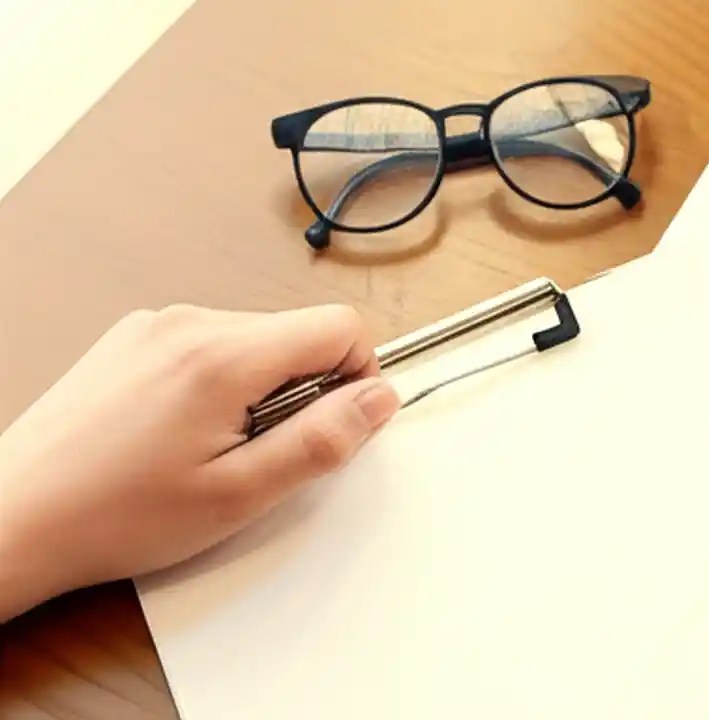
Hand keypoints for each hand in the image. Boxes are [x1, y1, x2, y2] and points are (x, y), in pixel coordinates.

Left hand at [0, 305, 400, 620]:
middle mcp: (188, 323)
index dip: (357, 376)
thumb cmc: (115, 515)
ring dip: (259, 388)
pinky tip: (182, 433)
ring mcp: (155, 325)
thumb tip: (380, 400)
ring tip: (212, 448)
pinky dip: (220, 383)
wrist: (15, 517)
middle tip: (258, 453)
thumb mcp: (239, 494)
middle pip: (297, 331)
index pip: (338, 324)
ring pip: (255, 339)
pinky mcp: (133, 337)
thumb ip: (320, 441)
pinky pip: (210, 344)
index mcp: (222, 356)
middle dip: (302, 389)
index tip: (332, 425)